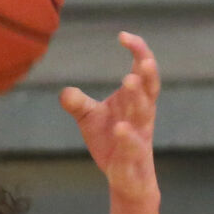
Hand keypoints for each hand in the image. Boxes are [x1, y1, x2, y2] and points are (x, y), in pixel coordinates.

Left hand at [59, 32, 160, 203]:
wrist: (125, 177)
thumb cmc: (111, 141)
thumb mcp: (90, 119)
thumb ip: (78, 103)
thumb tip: (64, 92)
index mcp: (136, 99)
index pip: (143, 71)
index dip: (138, 52)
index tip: (123, 36)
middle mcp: (143, 114)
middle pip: (150, 89)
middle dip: (146, 73)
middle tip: (140, 59)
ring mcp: (141, 135)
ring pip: (144, 113)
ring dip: (138, 97)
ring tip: (128, 80)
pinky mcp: (134, 157)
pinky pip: (134, 145)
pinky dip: (128, 137)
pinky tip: (119, 128)